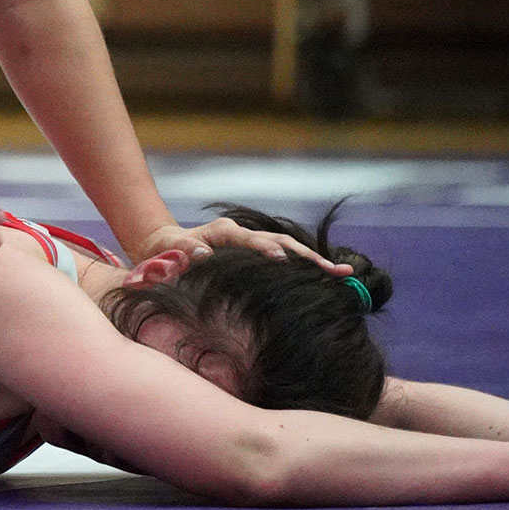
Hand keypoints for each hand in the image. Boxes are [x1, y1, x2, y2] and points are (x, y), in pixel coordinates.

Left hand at [137, 218, 351, 274]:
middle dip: (307, 255)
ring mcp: (251, 241)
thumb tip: (201, 252)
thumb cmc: (164, 252)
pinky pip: (285, 256)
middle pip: (280, 241)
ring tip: (344, 273)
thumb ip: (181, 250)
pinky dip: (305, 265)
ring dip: (314, 260)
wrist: (164, 246)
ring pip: (288, 247)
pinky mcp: (256, 251)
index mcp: (223, 232)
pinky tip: (330, 277)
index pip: (251, 241)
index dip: (266, 250)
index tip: (282, 260)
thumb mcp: (167, 251)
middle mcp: (242, 233)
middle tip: (335, 270)